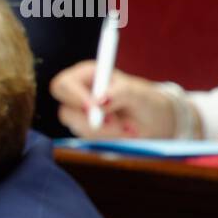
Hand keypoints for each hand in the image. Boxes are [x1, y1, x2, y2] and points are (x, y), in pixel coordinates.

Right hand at [50, 60, 183, 138]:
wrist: (153, 124)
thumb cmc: (145, 101)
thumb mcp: (139, 93)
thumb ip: (120, 92)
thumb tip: (100, 100)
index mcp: (87, 76)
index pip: (65, 85)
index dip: (74, 97)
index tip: (94, 108)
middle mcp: (79, 96)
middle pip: (65, 111)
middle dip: (89, 121)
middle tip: (114, 123)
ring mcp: (80, 117)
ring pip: (78, 129)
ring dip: (105, 132)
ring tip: (129, 128)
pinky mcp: (86, 134)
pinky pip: (89, 141)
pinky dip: (108, 140)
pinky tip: (124, 134)